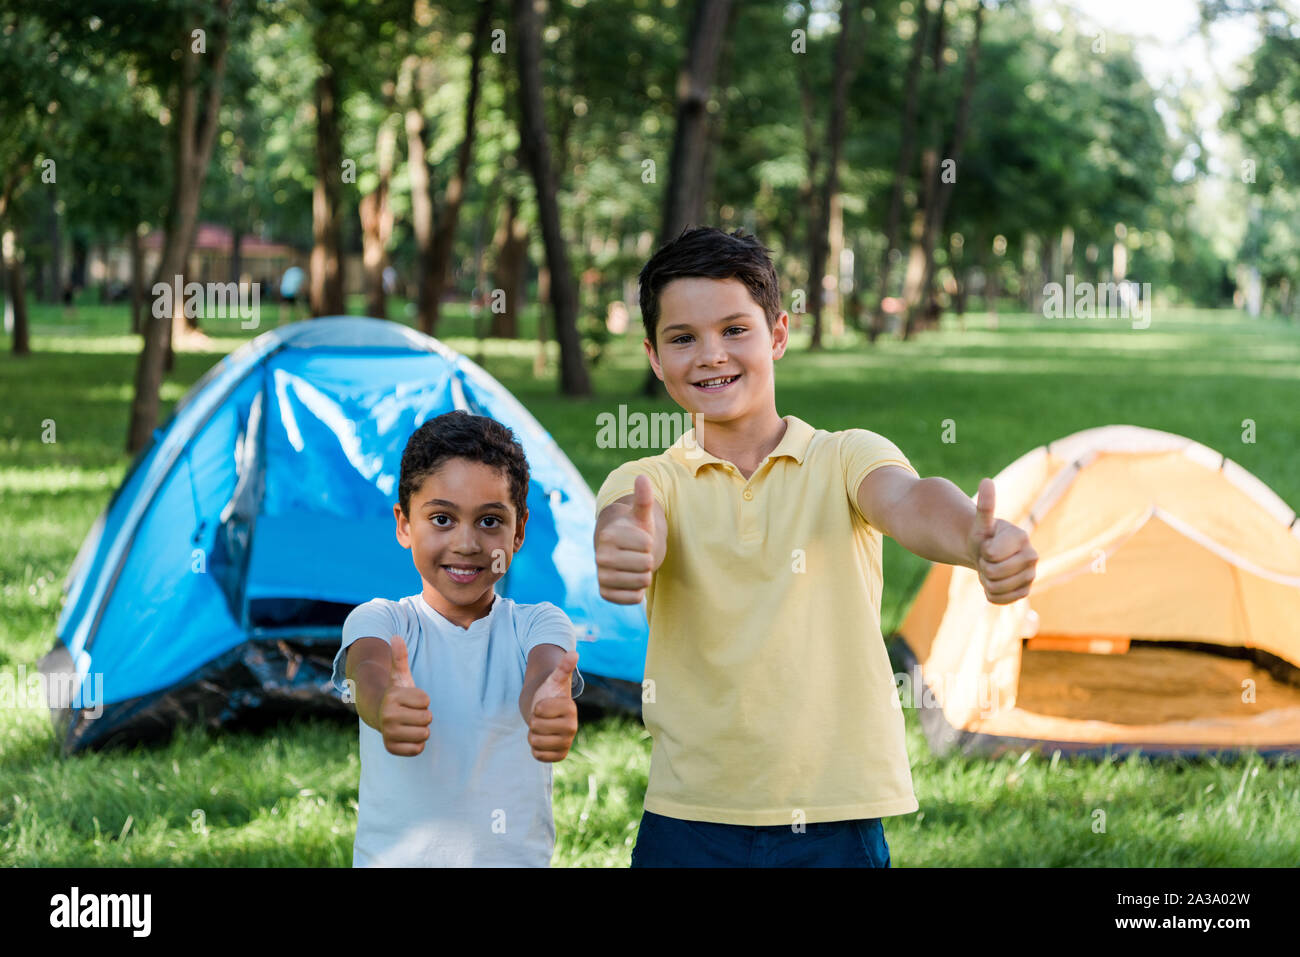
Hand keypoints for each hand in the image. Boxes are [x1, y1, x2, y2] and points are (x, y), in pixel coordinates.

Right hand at [378, 634, 431, 756]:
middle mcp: (387, 716)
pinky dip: (416, 744)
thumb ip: (399, 657)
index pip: (426, 700)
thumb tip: (395, 636)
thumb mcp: (399, 675)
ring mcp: (388, 734)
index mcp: (393, 697)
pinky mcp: (391, 748)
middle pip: (427, 718)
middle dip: (423, 715)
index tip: (410, 698)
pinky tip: (406, 735)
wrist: (381, 715)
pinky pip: (418, 749)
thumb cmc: (397, 694)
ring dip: (421, 729)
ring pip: (424, 734)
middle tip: (410, 712)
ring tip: (409, 723)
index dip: (423, 699)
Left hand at [528, 650, 578, 761]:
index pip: (539, 710)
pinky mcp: (560, 755)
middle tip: (542, 717)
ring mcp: (567, 742)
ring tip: (542, 728)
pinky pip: (538, 756)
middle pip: (536, 727)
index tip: (544, 705)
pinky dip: (535, 749)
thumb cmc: (550, 695)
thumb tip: (573, 653)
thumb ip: (563, 667)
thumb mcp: (553, 680)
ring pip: (535, 742)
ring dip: (533, 734)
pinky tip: (543, 740)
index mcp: (570, 708)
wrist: (548, 714)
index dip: (537, 707)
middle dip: (534, 721)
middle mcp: (572, 727)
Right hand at [596, 474, 656, 603]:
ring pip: (642, 582)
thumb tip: (642, 477)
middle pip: (646, 565)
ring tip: (634, 565)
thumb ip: (644, 498)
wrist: (618, 550)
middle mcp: (601, 556)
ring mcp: (601, 575)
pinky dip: (638, 591)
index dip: (650, 542)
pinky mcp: (604, 593)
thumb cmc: (633, 530)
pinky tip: (630, 580)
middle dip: (648, 560)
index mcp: (609, 535)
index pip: (648, 545)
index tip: (639, 539)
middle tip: (637, 554)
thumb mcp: (640, 515)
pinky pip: (634, 598)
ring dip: (644, 575)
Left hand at [966, 478, 1037, 604]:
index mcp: (1021, 537)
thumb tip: (986, 481)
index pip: (991, 554)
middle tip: (987, 559)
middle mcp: (1032, 556)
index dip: (983, 552)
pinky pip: (999, 599)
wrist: (987, 554)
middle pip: (993, 572)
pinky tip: (994, 582)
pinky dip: (990, 594)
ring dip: (986, 580)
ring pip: (996, 588)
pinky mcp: (1025, 591)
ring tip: (991, 569)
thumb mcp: (980, 523)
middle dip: (983, 566)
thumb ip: (985, 505)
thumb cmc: (984, 536)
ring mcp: (1031, 575)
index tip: (987, 545)